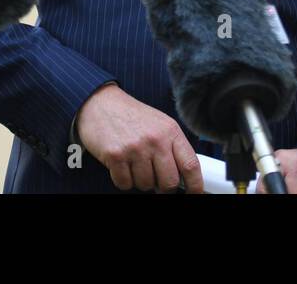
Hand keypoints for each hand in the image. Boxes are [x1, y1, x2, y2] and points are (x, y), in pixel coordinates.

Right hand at [75, 84, 203, 192]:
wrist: (100, 103)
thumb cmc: (131, 116)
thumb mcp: (159, 125)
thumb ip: (172, 147)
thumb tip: (183, 177)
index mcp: (170, 131)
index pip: (190, 165)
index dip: (196, 184)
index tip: (195, 193)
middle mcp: (155, 139)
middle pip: (169, 182)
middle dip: (163, 187)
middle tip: (155, 178)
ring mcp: (135, 148)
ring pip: (146, 185)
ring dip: (140, 181)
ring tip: (134, 163)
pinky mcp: (115, 156)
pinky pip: (125, 184)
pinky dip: (123, 179)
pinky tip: (121, 164)